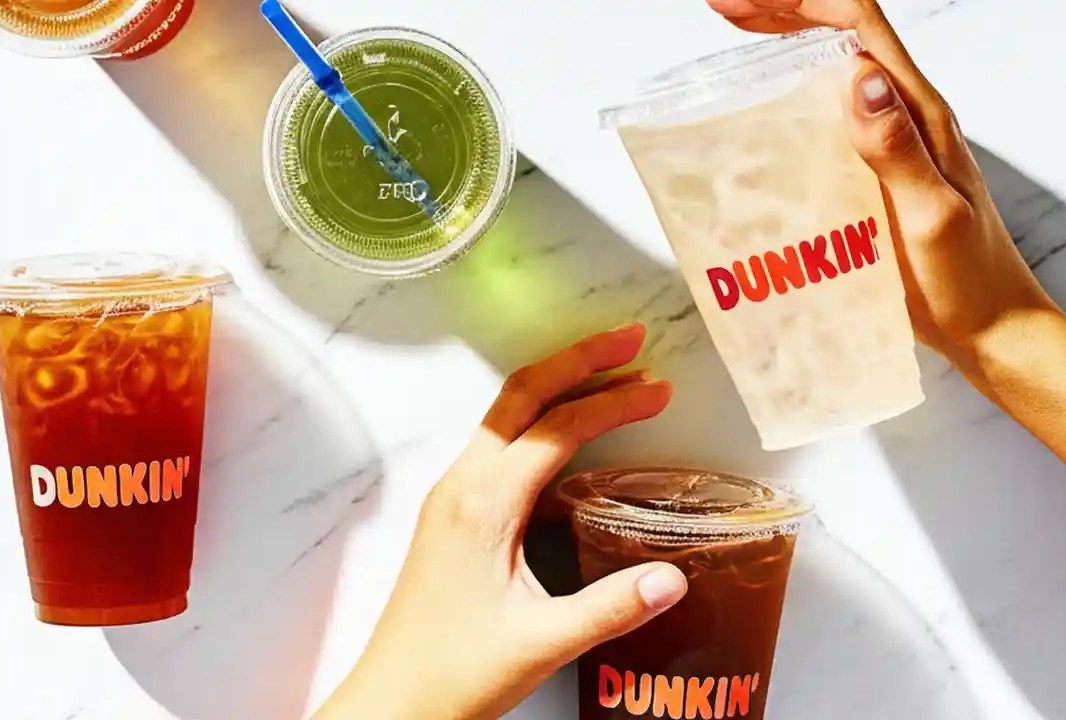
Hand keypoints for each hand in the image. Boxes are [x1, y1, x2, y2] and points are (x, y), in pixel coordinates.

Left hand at [313, 324, 685, 719]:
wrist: (393, 701)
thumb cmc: (454, 673)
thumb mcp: (541, 643)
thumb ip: (610, 607)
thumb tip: (673, 578)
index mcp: (483, 504)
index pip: (557, 428)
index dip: (614, 402)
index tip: (660, 389)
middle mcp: (462, 485)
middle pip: (520, 395)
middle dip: (577, 360)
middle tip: (629, 339)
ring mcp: (452, 496)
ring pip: (504, 414)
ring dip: (555, 384)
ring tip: (606, 369)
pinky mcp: (452, 514)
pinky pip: (497, 443)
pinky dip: (537, 419)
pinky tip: (566, 434)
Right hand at [705, 0, 1056, 364]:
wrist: (991, 328)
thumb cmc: (967, 280)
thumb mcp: (931, 215)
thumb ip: (898, 147)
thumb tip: (859, 75)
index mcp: (920, 116)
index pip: (861, 29)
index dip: (800, 4)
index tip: (742, 6)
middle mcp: (903, 118)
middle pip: (844, 36)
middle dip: (783, 12)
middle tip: (723, 12)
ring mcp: (889, 145)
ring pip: (834, 71)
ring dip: (785, 46)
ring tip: (733, 45)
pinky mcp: (875, 174)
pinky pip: (831, 119)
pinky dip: (791, 99)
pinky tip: (759, 116)